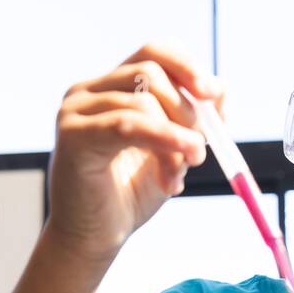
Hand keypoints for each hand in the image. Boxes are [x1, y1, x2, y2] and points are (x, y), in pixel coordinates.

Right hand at [45, 43, 224, 262]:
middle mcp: (88, 91)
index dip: (187, 67)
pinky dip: (163, 140)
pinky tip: (174, 170)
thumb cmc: (128, 197)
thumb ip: (193, 122)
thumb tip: (220, 90)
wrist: (93, 240)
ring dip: (176, 139)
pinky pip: (128, 124)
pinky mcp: (73, 136)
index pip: (153, 53)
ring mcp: (76, 111)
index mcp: (111, 88)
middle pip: (150, 72)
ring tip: (179, 176)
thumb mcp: (172, 153)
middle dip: (186, 111)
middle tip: (199, 151)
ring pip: (144, 100)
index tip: (213, 95)